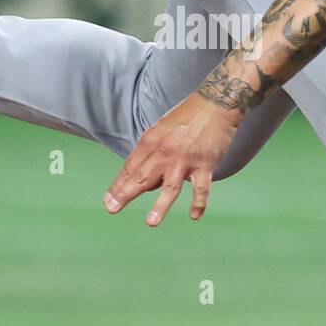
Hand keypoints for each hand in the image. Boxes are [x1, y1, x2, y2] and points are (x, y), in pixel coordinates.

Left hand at [104, 91, 242, 226]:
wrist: (216, 103)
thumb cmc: (188, 116)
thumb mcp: (161, 128)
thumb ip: (152, 152)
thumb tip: (146, 179)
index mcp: (152, 141)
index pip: (131, 166)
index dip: (118, 184)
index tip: (109, 200)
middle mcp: (165, 152)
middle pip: (143, 177)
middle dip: (126, 194)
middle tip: (112, 208)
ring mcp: (185, 159)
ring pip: (170, 187)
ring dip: (160, 205)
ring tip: (151, 222)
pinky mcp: (205, 164)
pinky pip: (201, 187)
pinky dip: (199, 202)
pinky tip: (194, 215)